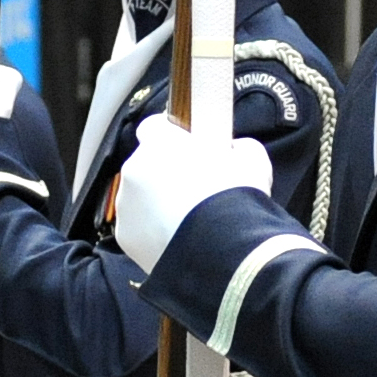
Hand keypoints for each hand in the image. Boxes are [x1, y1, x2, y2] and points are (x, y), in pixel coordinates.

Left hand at [112, 114, 273, 276]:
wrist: (220, 249)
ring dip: (157, 204)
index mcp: (159, 143)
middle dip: (166, 174)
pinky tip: (179, 239)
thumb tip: (235, 150)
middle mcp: (134, 170)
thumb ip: (238, 148)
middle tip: (195, 189)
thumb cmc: (234, 196)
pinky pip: (139, 228)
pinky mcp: (125, 236)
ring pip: (140, 198)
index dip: (170, 136)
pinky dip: (154, 232)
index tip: (186, 147)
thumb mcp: (251, 160)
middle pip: (147, 165)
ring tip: (189, 220)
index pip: (154, 126)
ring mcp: (126, 205)